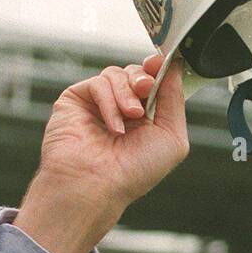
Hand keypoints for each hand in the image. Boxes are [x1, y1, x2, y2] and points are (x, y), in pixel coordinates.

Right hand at [39, 51, 187, 209]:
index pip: (154, 82)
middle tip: (146, 89)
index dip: (160, 71)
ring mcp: (97, 105)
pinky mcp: (76, 100)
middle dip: (145, 78)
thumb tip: (175, 66)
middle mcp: (121, 110)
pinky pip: (98, 83)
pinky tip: (113, 125)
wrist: (98, 186)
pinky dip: (109, 101)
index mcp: (146, 118)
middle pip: (136, 73)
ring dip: (127, 93)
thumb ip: (175, 99)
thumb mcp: (172, 136)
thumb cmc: (134, 172)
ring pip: (116, 74)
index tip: (162, 66)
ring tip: (130, 117)